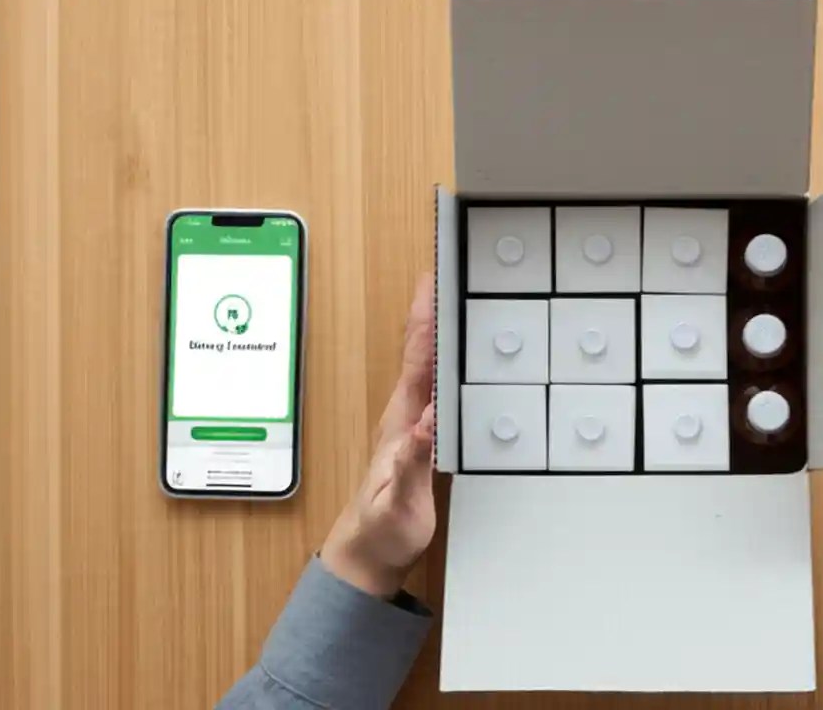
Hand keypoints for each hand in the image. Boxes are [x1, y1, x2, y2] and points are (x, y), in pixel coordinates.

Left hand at [321, 274, 436, 597]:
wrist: (366, 555)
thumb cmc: (382, 532)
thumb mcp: (400, 504)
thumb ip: (411, 464)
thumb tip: (427, 423)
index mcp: (401, 422)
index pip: (416, 360)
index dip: (424, 318)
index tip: (432, 281)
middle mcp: (404, 414)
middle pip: (421, 349)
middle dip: (432, 307)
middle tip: (448, 268)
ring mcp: (410, 421)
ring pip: (427, 363)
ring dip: (438, 327)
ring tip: (452, 292)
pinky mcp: (419, 434)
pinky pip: (434, 385)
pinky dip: (444, 358)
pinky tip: (456, 350)